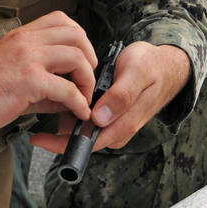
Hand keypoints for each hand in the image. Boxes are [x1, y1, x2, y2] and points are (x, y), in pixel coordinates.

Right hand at [0, 11, 97, 136]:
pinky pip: (67, 89)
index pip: (61, 20)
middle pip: (76, 35)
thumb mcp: (13, 72)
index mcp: (21, 35)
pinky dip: (79, 102)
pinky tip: (78, 112)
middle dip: (90, 57)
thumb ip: (43, 79)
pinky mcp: (29, 81)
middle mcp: (26, 41)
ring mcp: (28, 59)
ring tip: (84, 97)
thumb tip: (70, 96)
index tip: (82, 58)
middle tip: (87, 78)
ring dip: (87, 80)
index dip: (79, 38)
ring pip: (77, 58)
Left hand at [32, 41, 191, 153]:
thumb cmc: (151, 64)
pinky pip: (91, 122)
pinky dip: (76, 112)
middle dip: (59, 132)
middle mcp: (119, 129)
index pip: (89, 143)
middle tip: (40, 114)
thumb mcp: (137, 72)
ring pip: (85, 131)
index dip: (62, 144)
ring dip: (67, 119)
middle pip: (84, 140)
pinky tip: (68, 97)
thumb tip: (99, 118)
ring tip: (51, 100)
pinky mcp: (113, 117)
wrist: (167, 64)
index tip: (40, 139)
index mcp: (124, 123)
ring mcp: (116, 124)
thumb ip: (121, 95)